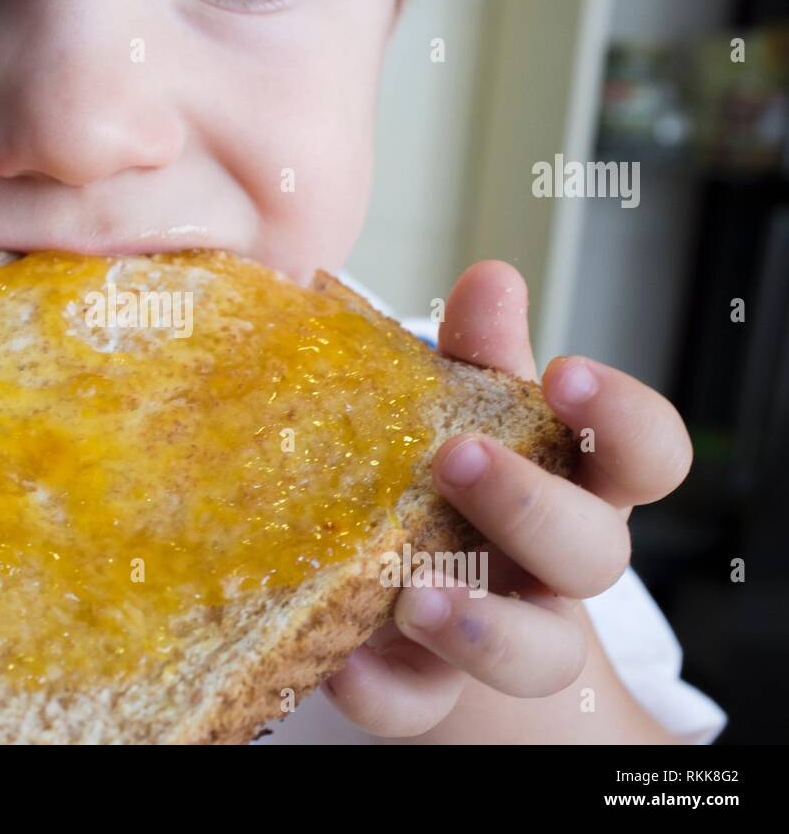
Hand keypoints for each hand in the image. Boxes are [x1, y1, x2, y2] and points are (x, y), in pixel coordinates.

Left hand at [323, 260, 691, 736]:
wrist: (409, 594)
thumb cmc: (449, 483)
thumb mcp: (464, 411)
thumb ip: (480, 354)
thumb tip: (491, 278)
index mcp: (576, 484)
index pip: (644, 455)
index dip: (622, 418)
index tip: (564, 373)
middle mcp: (555, 569)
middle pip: (592, 554)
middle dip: (530, 506)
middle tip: (456, 458)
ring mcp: (501, 634)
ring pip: (537, 654)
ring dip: (480, 626)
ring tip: (413, 596)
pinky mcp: (432, 688)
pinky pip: (420, 705)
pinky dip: (383, 690)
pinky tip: (339, 660)